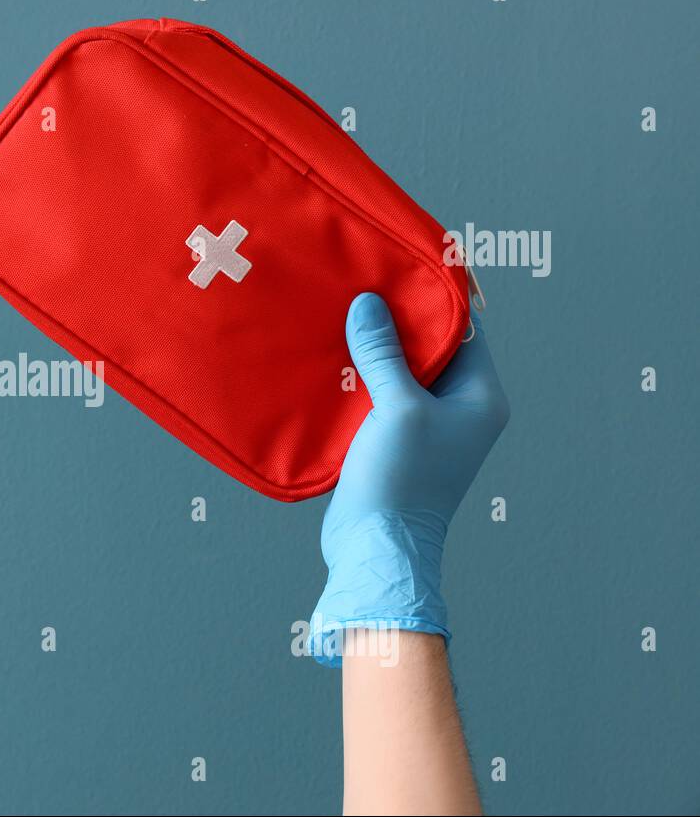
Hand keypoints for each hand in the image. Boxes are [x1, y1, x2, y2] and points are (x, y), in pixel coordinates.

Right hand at [308, 293, 507, 664]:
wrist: (377, 548)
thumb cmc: (401, 480)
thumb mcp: (397, 408)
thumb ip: (384, 353)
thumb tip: (370, 303)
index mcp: (482, 398)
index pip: (466, 329)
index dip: (435, 298)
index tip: (401, 268)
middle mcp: (463, 409)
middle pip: (434, 347)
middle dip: (400, 320)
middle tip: (365, 286)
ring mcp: (429, 427)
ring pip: (405, 370)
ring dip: (377, 348)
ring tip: (345, 315)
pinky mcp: (397, 441)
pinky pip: (384, 394)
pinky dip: (363, 376)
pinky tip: (335, 357)